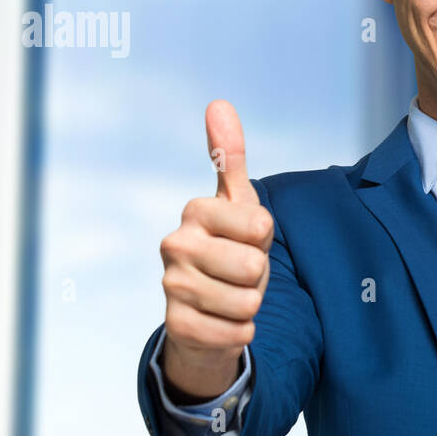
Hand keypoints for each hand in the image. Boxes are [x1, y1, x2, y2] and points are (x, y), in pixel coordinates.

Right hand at [159, 100, 273, 383]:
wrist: (206, 310)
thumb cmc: (229, 248)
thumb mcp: (237, 203)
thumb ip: (229, 156)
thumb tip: (219, 103)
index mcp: (195, 212)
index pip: (261, 226)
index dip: (265, 239)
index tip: (247, 239)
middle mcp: (175, 246)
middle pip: (254, 267)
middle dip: (259, 276)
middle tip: (240, 272)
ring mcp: (172, 287)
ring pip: (248, 302)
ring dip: (250, 304)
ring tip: (232, 295)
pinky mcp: (177, 327)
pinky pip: (238, 333)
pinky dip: (241, 332)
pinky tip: (223, 321)